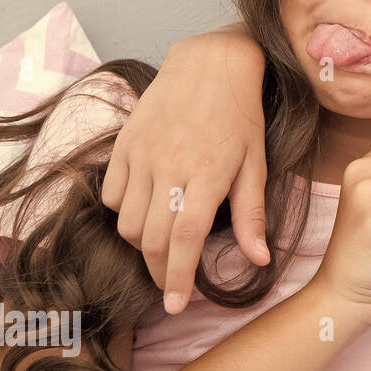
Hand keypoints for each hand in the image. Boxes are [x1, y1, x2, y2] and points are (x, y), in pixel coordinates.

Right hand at [102, 26, 267, 313]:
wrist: (209, 64)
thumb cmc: (241, 116)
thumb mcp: (257, 165)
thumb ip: (253, 215)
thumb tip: (259, 261)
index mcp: (207, 175)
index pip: (183, 241)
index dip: (177, 278)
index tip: (175, 305)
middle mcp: (168, 167)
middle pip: (150, 239)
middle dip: (158, 271)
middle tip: (170, 286)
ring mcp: (141, 156)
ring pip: (125, 222)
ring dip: (141, 244)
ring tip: (162, 248)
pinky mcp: (123, 145)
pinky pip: (111, 195)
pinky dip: (123, 213)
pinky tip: (146, 212)